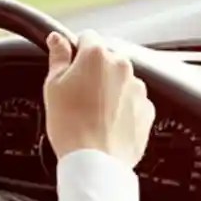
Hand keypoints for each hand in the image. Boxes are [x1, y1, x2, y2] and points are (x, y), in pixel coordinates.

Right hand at [43, 30, 155, 167]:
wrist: (95, 162)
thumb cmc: (70, 126)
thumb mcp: (53, 87)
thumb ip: (58, 57)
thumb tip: (57, 39)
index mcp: (96, 55)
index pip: (87, 38)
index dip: (76, 53)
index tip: (71, 68)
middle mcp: (121, 66)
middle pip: (106, 60)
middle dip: (94, 72)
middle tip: (78, 96)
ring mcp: (138, 88)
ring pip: (120, 80)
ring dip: (110, 90)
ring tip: (93, 114)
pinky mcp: (147, 108)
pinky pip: (133, 101)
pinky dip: (123, 108)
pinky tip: (107, 123)